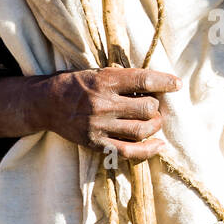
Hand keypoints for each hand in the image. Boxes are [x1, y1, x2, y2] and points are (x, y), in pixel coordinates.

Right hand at [0, 67, 180, 162]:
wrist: (46, 103)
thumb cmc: (77, 84)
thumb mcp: (98, 72)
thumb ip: (123, 78)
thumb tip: (157, 85)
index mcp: (104, 81)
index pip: (143, 80)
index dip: (165, 82)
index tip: (176, 84)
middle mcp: (102, 104)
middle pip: (147, 108)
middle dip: (157, 107)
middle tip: (156, 106)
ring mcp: (99, 126)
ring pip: (141, 130)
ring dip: (155, 126)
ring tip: (154, 121)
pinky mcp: (96, 144)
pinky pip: (129, 151)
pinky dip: (148, 150)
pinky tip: (158, 145)